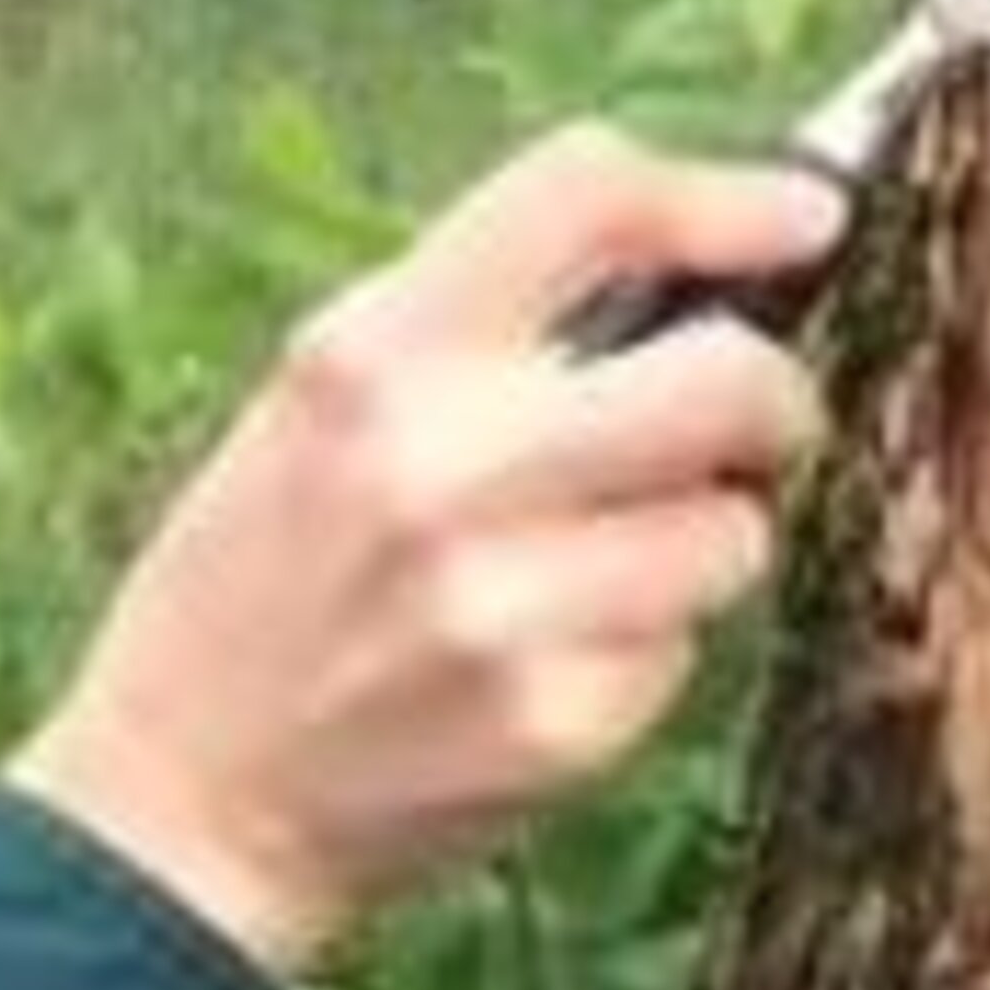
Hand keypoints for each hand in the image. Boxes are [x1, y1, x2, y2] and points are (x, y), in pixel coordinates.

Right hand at [7, 125, 843, 975]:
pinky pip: (685, 649)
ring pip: (733, 532)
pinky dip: (642, 650)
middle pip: (732, 376)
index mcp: (368, 353)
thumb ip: (475, 324)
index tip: (806, 218)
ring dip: (693, 545)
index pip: (587, 198)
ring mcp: (507, 602)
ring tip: (578, 574)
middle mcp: (441, 463)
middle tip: (734, 429)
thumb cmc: (260, 575)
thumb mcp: (318, 405)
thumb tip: (695, 260)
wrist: (183, 793)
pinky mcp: (560, 721)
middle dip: (767, 400)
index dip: (725, 196)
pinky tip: (541, 664)